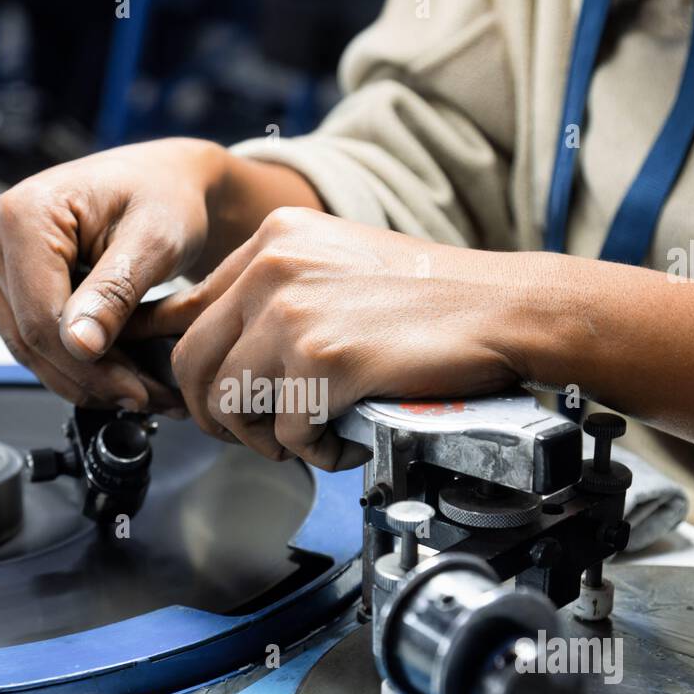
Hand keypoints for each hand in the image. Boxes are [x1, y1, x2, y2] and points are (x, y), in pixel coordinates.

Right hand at [0, 138, 227, 411]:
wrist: (161, 181)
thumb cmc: (162, 196)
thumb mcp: (154, 241)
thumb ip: (115, 292)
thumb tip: (80, 347)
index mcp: (22, 214)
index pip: (40, 317)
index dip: (87, 366)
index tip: (135, 390)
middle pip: (30, 337)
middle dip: (90, 379)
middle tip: (145, 399)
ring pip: (27, 346)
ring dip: (83, 380)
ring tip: (138, 393)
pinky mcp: (3, 279)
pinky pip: (32, 337)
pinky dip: (75, 364)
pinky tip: (117, 376)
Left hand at [127, 207, 527, 468]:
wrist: (502, 307)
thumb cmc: (433, 297)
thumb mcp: (339, 266)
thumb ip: (281, 293)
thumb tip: (234, 349)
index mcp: (274, 239)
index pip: (191, 313)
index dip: (192, 371)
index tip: (205, 400)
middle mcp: (272, 268)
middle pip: (193, 363)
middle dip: (213, 415)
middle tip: (248, 435)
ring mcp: (293, 312)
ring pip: (229, 404)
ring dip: (261, 440)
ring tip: (303, 442)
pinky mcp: (323, 359)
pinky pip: (287, 432)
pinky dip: (315, 453)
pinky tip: (345, 441)